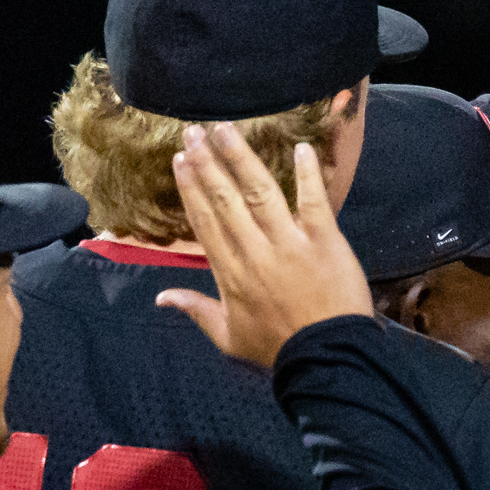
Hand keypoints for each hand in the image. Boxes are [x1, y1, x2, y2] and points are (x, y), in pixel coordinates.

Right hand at [157, 121, 372, 367]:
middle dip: (207, 162)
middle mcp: (255, 251)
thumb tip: (162, 297)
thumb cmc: (278, 349)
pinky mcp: (324, 242)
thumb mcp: (229, 337)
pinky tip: (300, 148)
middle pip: (225, 199)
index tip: (180, 160)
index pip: (205, 220)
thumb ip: (196, 311)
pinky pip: (314, 202)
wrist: (327, 360)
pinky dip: (308, 175)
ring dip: (241, 158)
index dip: (191, 188)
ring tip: (225, 129)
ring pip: (260, 192)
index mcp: (230, 272)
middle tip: (193, 132)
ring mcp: (290, 244)